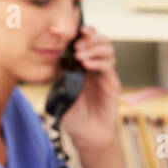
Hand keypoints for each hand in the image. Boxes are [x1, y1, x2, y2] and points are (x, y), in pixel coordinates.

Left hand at [59, 25, 121, 152]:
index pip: (88, 42)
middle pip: (101, 41)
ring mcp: (106, 75)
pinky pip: (108, 67)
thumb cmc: (74, 116)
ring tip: (80, 55)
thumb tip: (55, 59)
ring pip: (108, 50)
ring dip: (94, 48)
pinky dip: (98, 62)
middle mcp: (97, 67)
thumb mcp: (61, 92)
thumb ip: (60, 76)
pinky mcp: (112, 85)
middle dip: (90, 38)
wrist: (87, 137)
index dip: (84, 33)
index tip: (75, 30)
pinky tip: (86, 65)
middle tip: (77, 45)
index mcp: (84, 66)